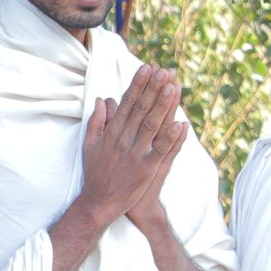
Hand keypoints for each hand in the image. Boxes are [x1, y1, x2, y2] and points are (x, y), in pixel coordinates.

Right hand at [78, 67, 189, 225]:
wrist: (100, 202)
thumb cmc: (96, 173)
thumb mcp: (90, 144)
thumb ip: (97, 121)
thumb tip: (102, 100)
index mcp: (113, 131)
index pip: (128, 102)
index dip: (138, 84)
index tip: (148, 67)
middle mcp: (124, 139)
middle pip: (141, 109)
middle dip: (153, 88)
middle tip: (164, 70)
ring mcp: (136, 153)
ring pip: (152, 125)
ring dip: (163, 105)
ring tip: (172, 87)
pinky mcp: (146, 169)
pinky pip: (161, 151)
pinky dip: (171, 138)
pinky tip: (181, 124)